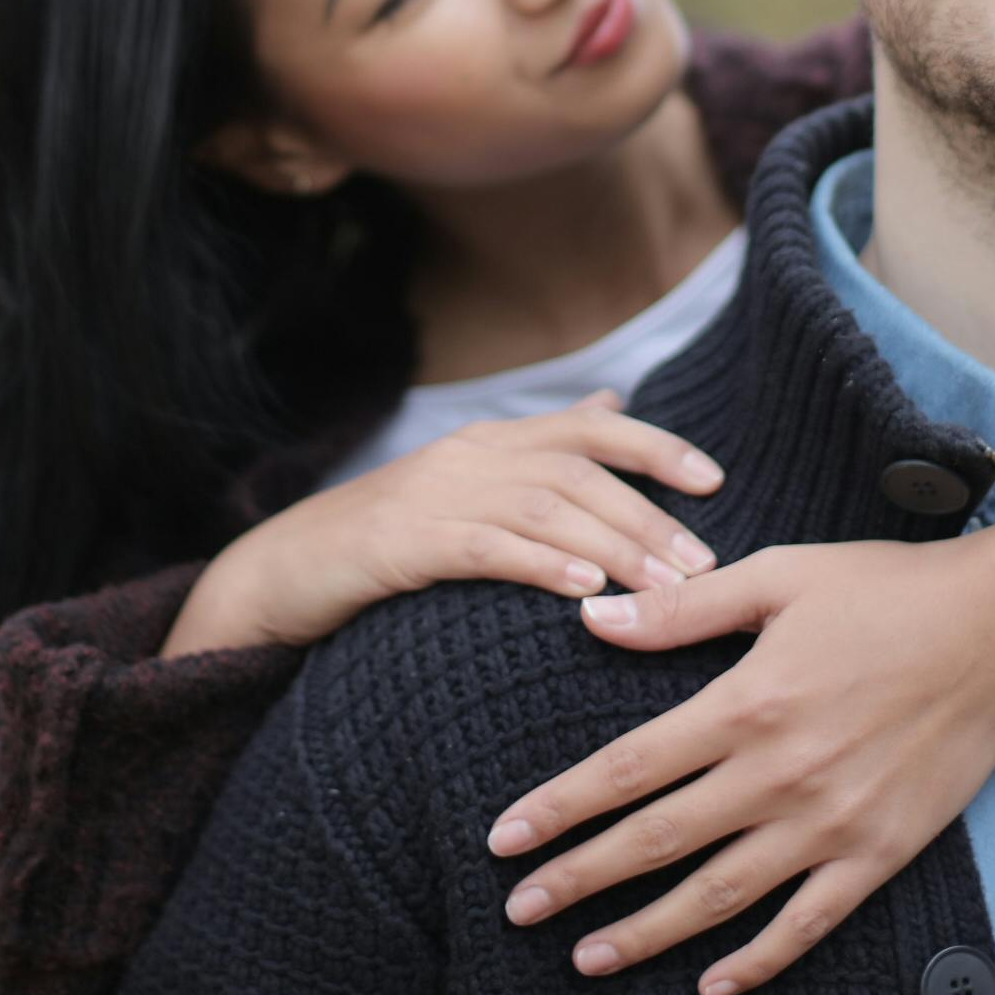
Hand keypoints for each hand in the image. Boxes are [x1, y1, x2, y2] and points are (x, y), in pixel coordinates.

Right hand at [159, 393, 725, 657]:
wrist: (279, 576)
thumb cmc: (385, 542)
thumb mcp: (468, 486)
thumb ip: (541, 451)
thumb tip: (615, 404)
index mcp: (491, 441)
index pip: (591, 427)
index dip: (657, 448)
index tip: (715, 483)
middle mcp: (469, 455)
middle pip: (580, 470)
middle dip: (650, 516)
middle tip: (705, 565)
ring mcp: (432, 495)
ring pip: (543, 507)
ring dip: (614, 547)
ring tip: (665, 590)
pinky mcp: (401, 544)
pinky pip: (483, 547)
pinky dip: (538, 564)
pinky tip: (581, 589)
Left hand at [485, 494, 994, 994]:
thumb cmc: (886, 590)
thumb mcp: (780, 578)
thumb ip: (682, 608)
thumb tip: (594, 618)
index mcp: (747, 703)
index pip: (629, 769)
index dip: (561, 808)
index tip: (504, 839)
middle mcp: (781, 774)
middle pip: (658, 841)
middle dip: (580, 880)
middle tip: (517, 910)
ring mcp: (832, 822)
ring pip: (721, 896)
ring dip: (649, 932)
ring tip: (588, 958)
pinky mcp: (880, 852)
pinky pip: (809, 923)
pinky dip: (758, 960)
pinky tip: (712, 985)